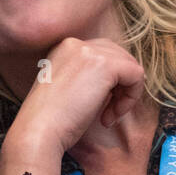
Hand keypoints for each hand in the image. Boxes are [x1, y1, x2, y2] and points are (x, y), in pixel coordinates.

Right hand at [5, 37, 146, 160]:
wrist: (39, 130)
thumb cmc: (50, 120)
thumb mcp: (67, 89)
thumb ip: (87, 77)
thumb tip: (118, 81)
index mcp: (63, 48)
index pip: (102, 53)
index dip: (108, 81)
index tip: (98, 106)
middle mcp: (76, 43)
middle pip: (118, 56)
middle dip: (120, 85)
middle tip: (108, 112)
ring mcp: (90, 51)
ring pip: (130, 66)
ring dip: (126, 94)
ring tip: (108, 116)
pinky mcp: (106, 64)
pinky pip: (136, 75)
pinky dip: (131, 98)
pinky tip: (111, 115)